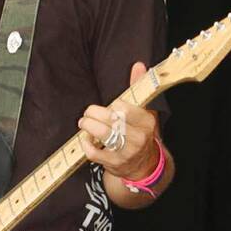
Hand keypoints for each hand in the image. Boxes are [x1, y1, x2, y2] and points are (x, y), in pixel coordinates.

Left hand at [77, 62, 158, 178]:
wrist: (143, 165)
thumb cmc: (140, 132)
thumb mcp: (144, 111)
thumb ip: (138, 87)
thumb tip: (138, 64)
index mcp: (146, 122)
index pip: (124, 108)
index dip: (112, 106)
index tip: (110, 107)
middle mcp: (138, 138)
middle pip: (110, 119)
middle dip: (93, 113)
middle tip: (88, 113)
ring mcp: (126, 152)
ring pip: (102, 134)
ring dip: (87, 126)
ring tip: (84, 123)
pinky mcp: (114, 163)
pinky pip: (94, 152)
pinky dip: (86, 144)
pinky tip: (86, 139)